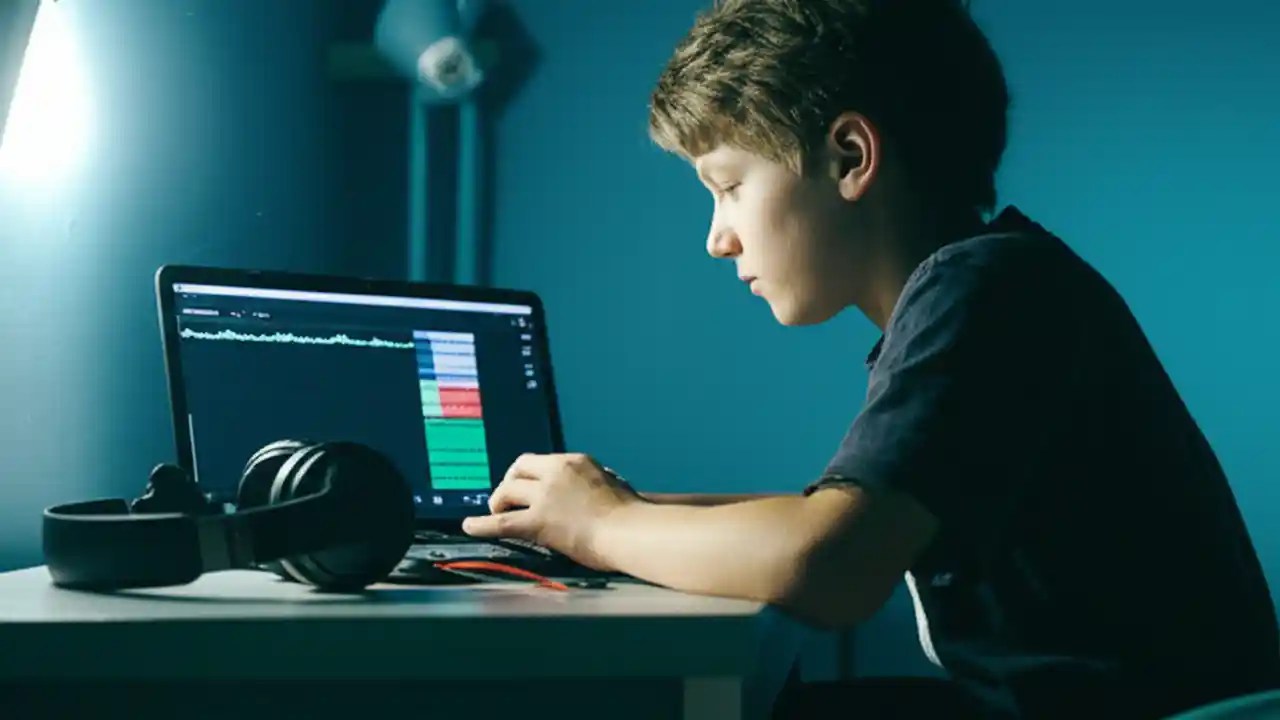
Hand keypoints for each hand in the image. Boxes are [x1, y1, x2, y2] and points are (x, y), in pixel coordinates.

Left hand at [461, 452, 640, 570]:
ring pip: (507, 491)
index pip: (540, 461)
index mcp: (575, 462)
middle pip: (518, 469)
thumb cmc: (631, 516)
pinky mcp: (539, 521)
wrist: (631, 531)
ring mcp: (546, 496)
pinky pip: (501, 522)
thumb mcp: (611, 487)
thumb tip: (588, 494)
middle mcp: (556, 472)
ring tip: (496, 512)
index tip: (527, 486)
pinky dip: (481, 524)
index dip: (528, 474)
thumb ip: (592, 486)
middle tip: (507, 498)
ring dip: (498, 501)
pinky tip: (470, 526)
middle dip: (509, 482)